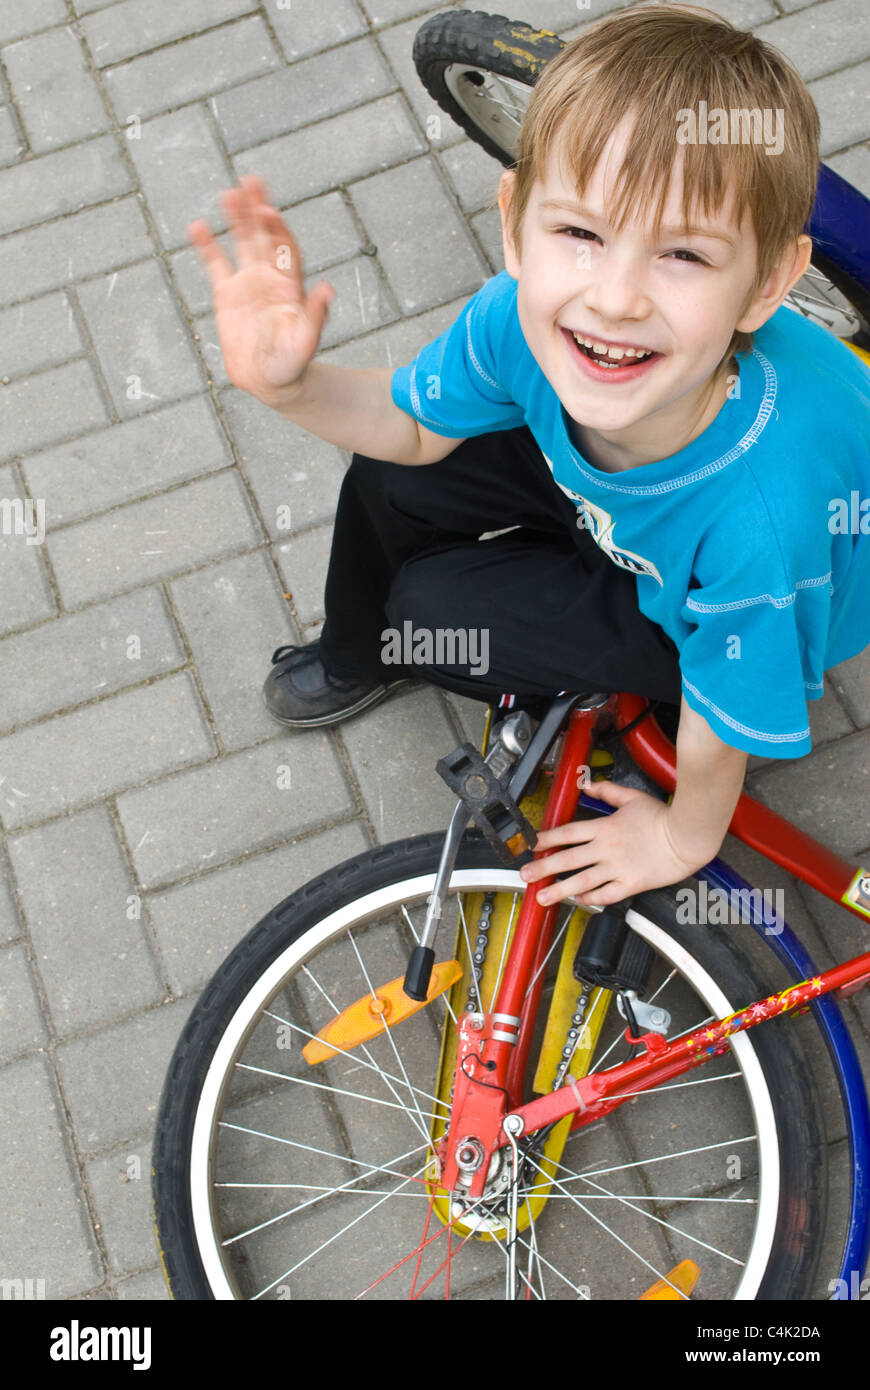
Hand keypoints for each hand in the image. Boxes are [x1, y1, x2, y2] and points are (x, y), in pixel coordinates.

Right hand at [187, 175, 334, 400]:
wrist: (270, 380)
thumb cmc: (292, 363)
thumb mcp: (305, 341)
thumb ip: (316, 315)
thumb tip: (328, 289)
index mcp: (291, 285)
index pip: (285, 248)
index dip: (278, 229)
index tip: (268, 211)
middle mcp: (270, 278)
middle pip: (265, 236)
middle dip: (259, 210)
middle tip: (252, 181)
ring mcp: (248, 283)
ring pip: (241, 243)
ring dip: (236, 218)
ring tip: (229, 193)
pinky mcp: (228, 295)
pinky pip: (215, 265)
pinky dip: (207, 246)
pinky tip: (198, 226)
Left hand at [519, 779, 719, 907]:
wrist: (687, 837)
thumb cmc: (662, 817)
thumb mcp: (632, 797)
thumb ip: (607, 791)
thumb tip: (587, 785)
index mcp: (605, 827)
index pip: (569, 833)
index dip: (548, 839)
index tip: (533, 845)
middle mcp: (607, 849)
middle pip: (568, 859)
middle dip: (543, 868)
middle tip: (525, 875)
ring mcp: (618, 868)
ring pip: (582, 880)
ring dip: (559, 890)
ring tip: (542, 897)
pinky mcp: (631, 884)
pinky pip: (606, 894)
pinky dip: (590, 898)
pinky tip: (577, 900)